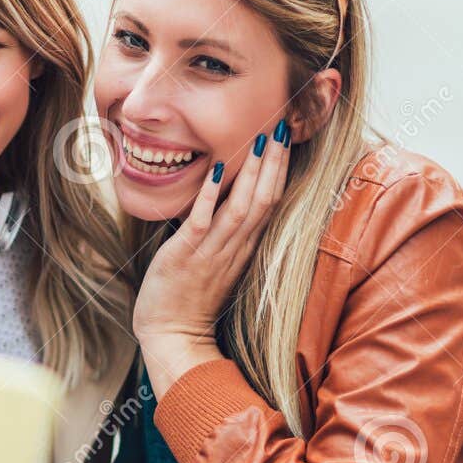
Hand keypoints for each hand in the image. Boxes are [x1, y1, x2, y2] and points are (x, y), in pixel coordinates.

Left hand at [132, 123, 290, 397]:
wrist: (174, 337)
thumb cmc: (191, 299)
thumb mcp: (218, 264)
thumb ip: (228, 235)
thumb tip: (231, 200)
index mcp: (245, 248)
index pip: (271, 203)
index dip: (281, 171)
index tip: (288, 140)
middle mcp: (235, 247)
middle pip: (265, 199)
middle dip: (275, 162)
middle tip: (285, 125)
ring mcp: (213, 251)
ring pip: (242, 207)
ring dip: (254, 171)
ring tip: (263, 138)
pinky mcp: (187, 255)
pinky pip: (203, 220)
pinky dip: (211, 194)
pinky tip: (219, 169)